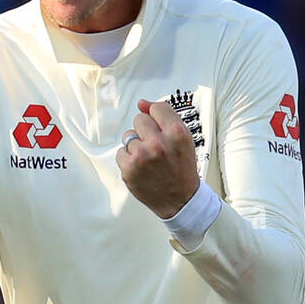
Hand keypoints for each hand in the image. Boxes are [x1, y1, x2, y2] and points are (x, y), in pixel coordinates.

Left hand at [116, 98, 199, 218]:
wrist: (180, 200)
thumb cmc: (182, 169)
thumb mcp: (184, 139)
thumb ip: (165, 117)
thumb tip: (142, 103)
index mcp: (177, 133)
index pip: (157, 108)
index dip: (157, 119)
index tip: (160, 130)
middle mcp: (159, 143)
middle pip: (139, 119)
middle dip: (145, 131)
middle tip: (156, 148)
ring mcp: (142, 156)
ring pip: (128, 136)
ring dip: (136, 146)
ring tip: (149, 159)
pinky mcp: (129, 169)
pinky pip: (120, 152)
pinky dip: (128, 159)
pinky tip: (141, 168)